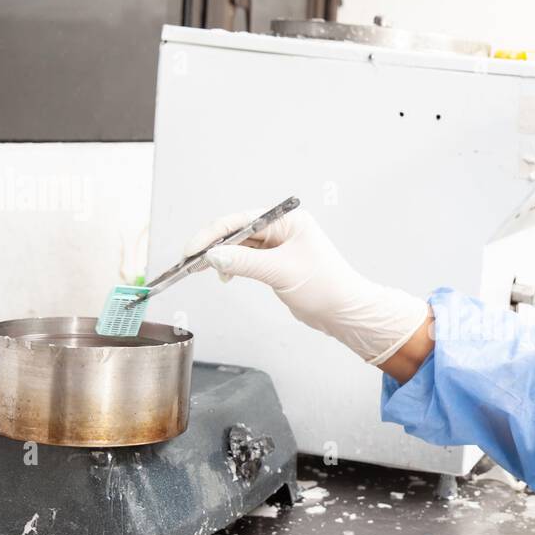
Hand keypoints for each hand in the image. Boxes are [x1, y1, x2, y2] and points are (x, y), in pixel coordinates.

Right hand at [184, 207, 428, 364]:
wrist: (345, 313)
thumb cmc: (327, 287)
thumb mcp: (281, 272)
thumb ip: (245, 262)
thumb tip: (214, 255)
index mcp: (287, 221)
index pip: (240, 221)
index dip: (212, 234)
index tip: (192, 249)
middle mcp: (282, 230)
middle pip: (236, 232)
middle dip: (213, 246)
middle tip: (189, 262)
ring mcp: (279, 247)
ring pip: (239, 247)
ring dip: (221, 258)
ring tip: (201, 270)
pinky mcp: (276, 265)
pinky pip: (246, 260)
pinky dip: (232, 267)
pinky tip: (223, 275)